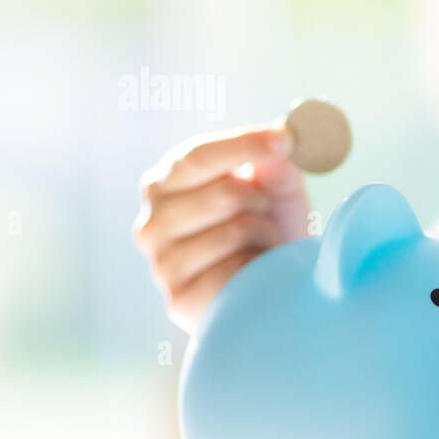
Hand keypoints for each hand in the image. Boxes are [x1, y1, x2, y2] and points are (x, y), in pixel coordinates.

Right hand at [133, 125, 310, 333]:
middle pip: (223, 193)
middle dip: (261, 200)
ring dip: (265, 234)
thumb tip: (279, 143)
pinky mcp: (180, 299)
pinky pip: (236, 270)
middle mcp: (152, 222)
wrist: (270, 286)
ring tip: (260, 244)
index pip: (198, 156)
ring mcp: (162, 263)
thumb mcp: (277, 188)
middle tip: (267, 212)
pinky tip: (253, 272)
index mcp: (166, 184)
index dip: (245, 145)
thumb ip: (276, 163)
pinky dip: (259, 268)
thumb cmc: (269, 227)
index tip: (286, 140)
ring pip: (236, 230)